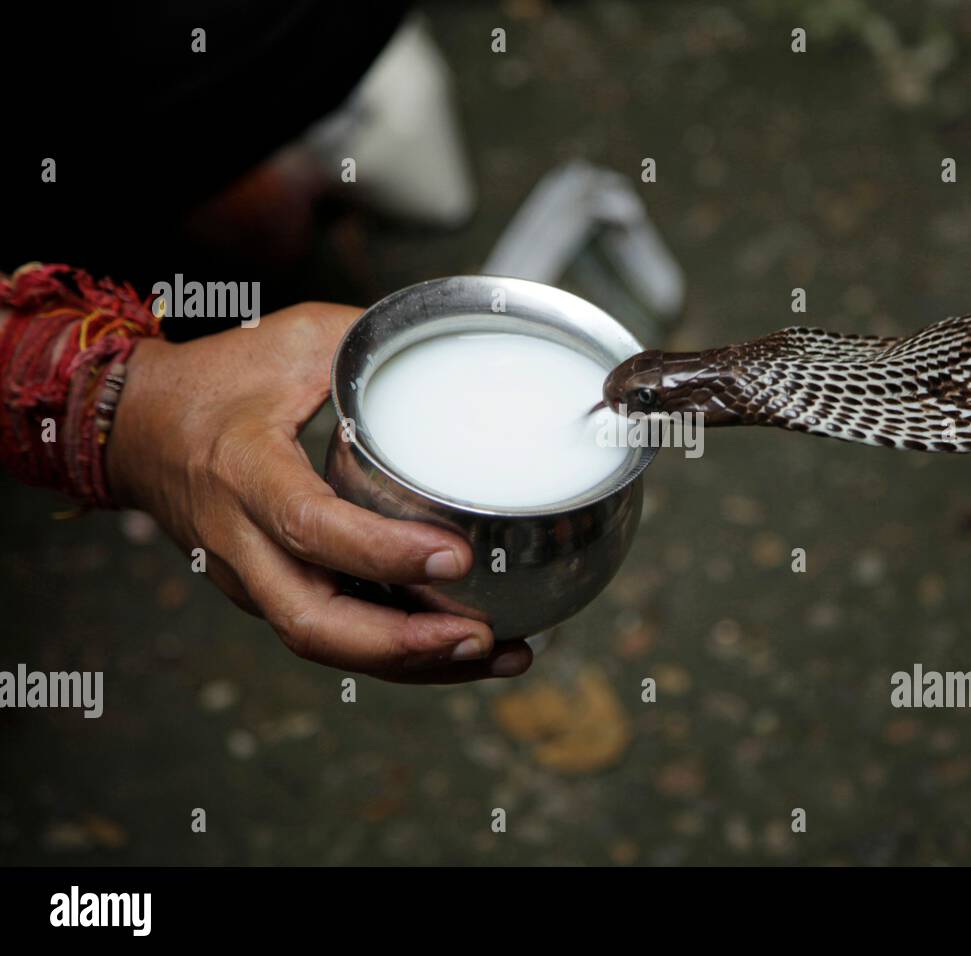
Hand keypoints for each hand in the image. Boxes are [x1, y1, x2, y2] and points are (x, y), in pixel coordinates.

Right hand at [107, 302, 531, 682]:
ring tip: (502, 653)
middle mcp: (240, 541)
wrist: (138, 429)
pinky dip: (399, 653)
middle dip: (403, 643)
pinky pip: (334, 636)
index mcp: (245, 469)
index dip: (384, 552)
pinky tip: (465, 651)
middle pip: (313, 622)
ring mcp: (249, 578)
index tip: (457, 555)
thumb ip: (373, 346)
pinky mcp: (268, 595)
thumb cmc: (220, 380)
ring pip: (326, 643)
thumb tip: (461, 344)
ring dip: (415, 661)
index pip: (310, 526)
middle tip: (483, 634)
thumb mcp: (296, 340)